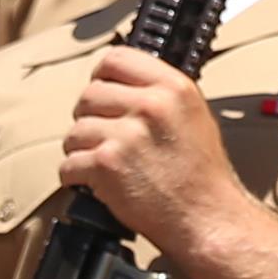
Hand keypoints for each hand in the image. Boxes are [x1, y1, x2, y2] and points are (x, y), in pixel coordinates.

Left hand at [60, 48, 239, 255]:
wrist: (208, 219)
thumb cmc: (203, 176)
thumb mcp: (194, 116)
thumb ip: (160, 94)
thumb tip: (122, 85)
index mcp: (173, 87)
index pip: (115, 59)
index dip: (102, 78)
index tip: (103, 94)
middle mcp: (150, 105)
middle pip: (89, 95)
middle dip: (89, 118)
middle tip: (103, 138)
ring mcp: (126, 135)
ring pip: (74, 131)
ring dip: (81, 150)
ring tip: (103, 164)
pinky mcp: (107, 165)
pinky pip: (69, 164)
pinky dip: (75, 177)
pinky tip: (95, 184)